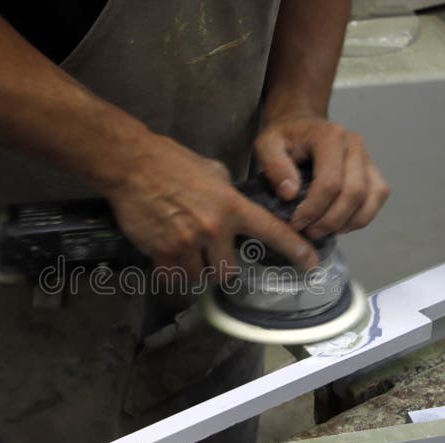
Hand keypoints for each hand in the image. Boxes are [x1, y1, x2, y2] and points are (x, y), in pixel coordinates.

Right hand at [103, 134, 318, 281]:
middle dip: (220, 266)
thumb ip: (228, 193)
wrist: (133, 166)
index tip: (311, 263)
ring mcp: (188, 242)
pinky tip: (164, 254)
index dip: (295, 249)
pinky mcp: (163, 252)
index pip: (271, 231)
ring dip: (194, 270)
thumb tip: (233, 206)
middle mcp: (213, 228)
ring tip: (183, 252)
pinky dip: (170, 271)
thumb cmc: (170, 163)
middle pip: (228, 270)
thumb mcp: (211, 171)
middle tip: (208, 254)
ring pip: (199, 277)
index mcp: (231, 206)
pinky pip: (173, 276)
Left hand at [254, 114, 388, 238]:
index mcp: (330, 136)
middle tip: (308, 232)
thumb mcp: (266, 145)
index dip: (313, 209)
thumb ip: (274, 166)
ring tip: (321, 230)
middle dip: (330, 220)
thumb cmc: (284, 138)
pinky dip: (360, 217)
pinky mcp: (373, 171)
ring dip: (346, 222)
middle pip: (353, 193)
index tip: (296, 223)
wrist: (301, 126)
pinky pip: (377, 198)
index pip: (330, 182)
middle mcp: (354, 145)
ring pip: (369, 199)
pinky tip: (339, 224)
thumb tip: (291, 194)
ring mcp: (367, 158)